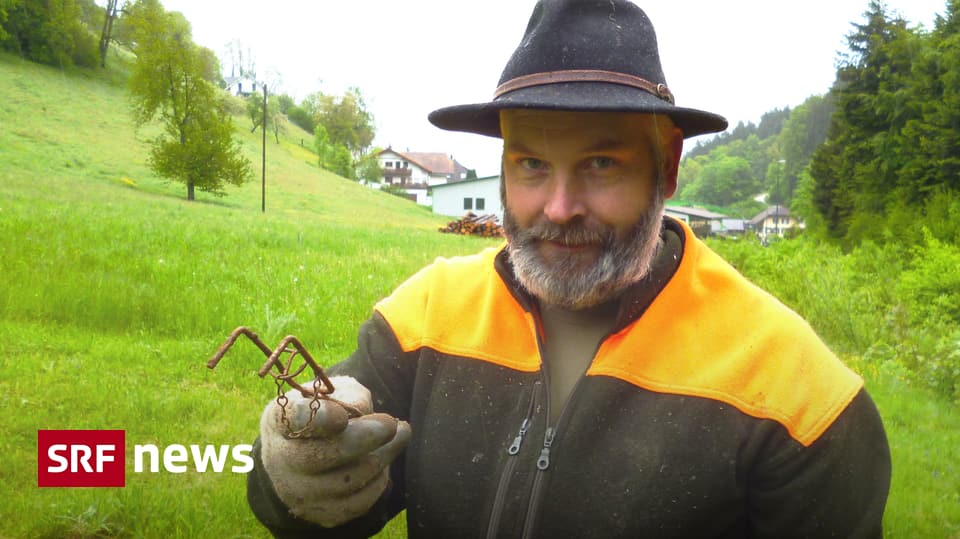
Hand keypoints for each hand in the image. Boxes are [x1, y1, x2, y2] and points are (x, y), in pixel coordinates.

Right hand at [259, 376, 410, 526]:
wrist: (305, 451)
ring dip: (384, 456)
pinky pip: (360, 502)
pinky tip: (385, 460)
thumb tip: (366, 415)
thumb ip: (349, 397)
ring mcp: (299, 492)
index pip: (295, 419)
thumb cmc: (324, 414)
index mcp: (280, 421)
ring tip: (401, 434)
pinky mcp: (321, 514)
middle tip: (391, 423)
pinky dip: (379, 480)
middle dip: (364, 439)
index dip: (319, 420)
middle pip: (322, 456)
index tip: (341, 417)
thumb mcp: (332, 393)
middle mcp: (280, 460)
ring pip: (349, 480)